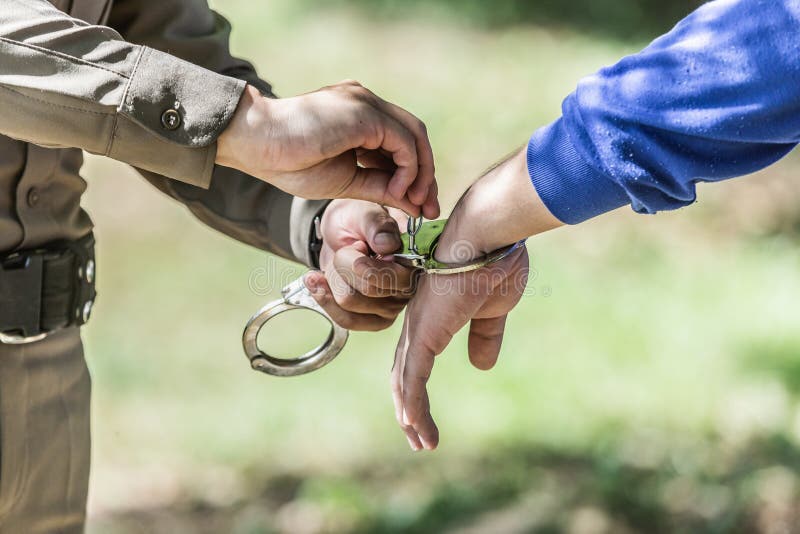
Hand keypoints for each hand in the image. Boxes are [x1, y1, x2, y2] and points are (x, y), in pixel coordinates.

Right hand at [217, 82, 439, 217]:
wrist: (255, 142)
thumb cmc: (288, 162)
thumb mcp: (346, 181)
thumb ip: (380, 188)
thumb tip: (413, 205)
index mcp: (359, 117)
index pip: (402, 143)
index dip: (416, 175)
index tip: (420, 206)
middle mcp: (366, 103)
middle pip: (414, 136)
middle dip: (426, 175)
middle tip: (428, 210)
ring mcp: (366, 103)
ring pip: (414, 135)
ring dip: (421, 173)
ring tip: (414, 204)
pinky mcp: (364, 112)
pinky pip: (403, 140)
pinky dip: (408, 169)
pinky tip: (397, 191)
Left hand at [304, 199, 415, 330]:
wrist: (342, 232)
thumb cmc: (358, 220)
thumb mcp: (365, 212)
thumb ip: (376, 224)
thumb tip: (387, 246)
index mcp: (415, 258)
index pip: (392, 274)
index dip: (365, 264)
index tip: (356, 245)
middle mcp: (410, 286)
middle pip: (367, 288)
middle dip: (344, 263)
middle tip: (349, 248)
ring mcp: (393, 306)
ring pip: (349, 301)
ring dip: (333, 277)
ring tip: (339, 262)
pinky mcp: (375, 320)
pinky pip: (346, 319)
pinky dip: (325, 297)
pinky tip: (316, 280)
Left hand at [391, 245, 528, 449]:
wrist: (490, 235)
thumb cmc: (494, 260)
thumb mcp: (493, 310)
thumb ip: (484, 336)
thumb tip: (481, 365)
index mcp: (433, 316)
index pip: (416, 361)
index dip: (417, 390)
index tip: (424, 416)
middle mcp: (419, 323)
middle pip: (404, 375)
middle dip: (409, 410)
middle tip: (417, 438)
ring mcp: (419, 327)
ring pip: (405, 381)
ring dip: (411, 415)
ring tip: (421, 442)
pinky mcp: (425, 332)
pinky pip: (413, 377)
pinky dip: (413, 405)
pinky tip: (415, 427)